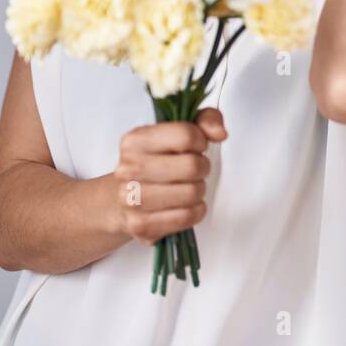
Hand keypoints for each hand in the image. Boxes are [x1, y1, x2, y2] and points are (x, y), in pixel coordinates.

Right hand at [112, 108, 225, 243]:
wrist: (125, 195)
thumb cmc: (158, 161)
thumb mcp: (179, 130)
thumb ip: (205, 120)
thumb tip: (219, 133)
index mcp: (135, 140)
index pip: (185, 135)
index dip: (201, 141)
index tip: (197, 146)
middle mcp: (128, 169)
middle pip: (191, 166)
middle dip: (202, 168)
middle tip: (195, 170)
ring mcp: (131, 199)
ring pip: (191, 193)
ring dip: (199, 190)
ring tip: (189, 186)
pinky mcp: (140, 225)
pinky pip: (186, 217)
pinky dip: (195, 211)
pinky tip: (187, 205)